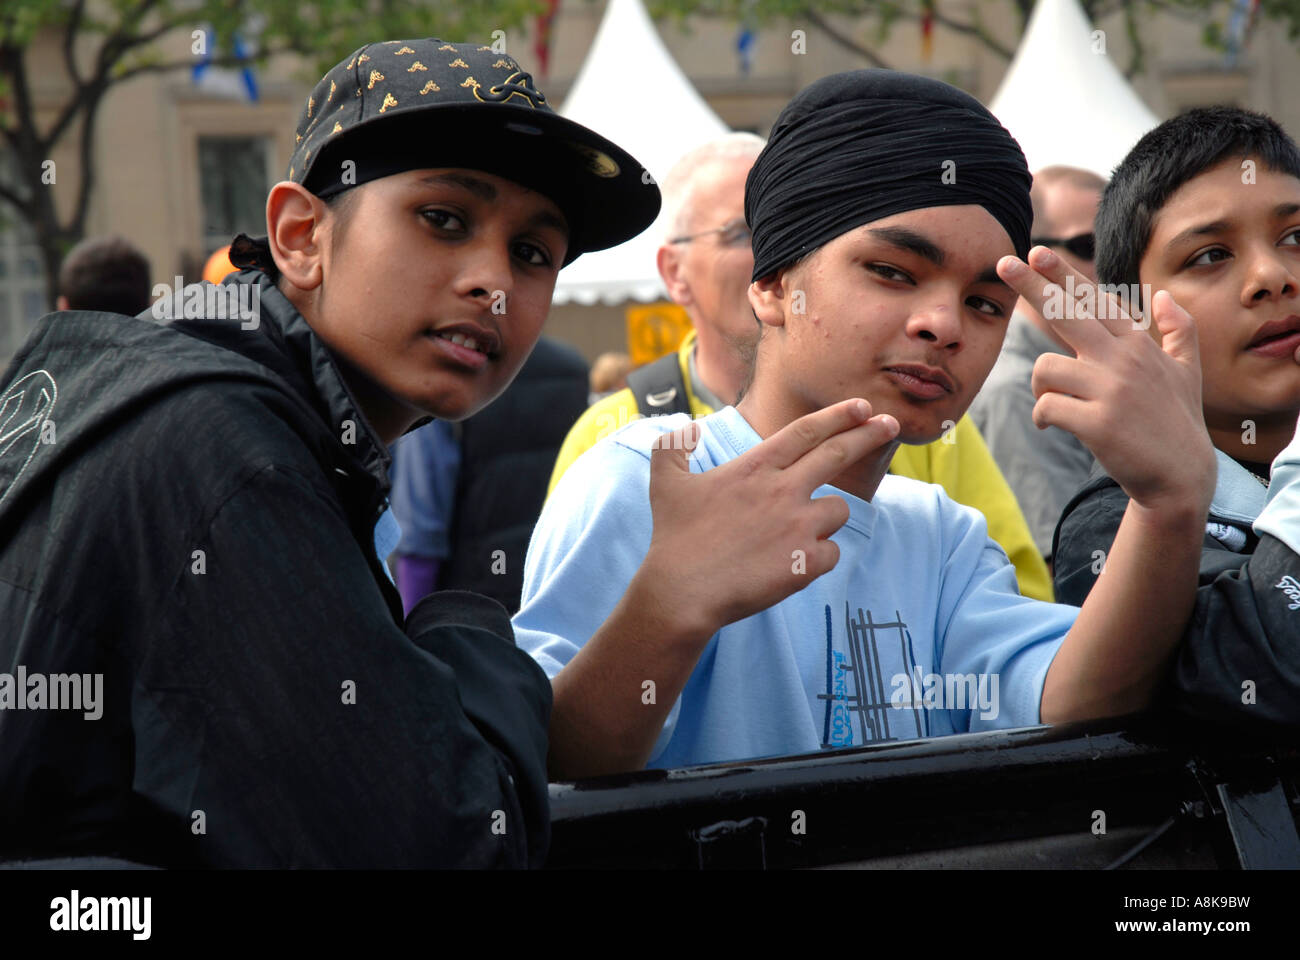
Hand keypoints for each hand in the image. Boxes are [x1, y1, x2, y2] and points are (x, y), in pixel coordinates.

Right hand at [639, 398, 898, 636]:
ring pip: (839, 510)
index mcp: (755, 467)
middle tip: (890, 424)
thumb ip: (674, 447)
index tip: (862, 406)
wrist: (682, 592)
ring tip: (797, 534)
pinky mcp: (805, 562)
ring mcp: (797, 526)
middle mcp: (782, 490)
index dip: (838, 416)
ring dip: (827, 517)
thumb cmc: (673, 538)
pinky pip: (832, 552)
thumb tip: (687, 426)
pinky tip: (792, 564)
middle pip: (838, 454)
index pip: (806, 431)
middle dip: (868, 435)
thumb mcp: (666, 483)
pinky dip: (818, 557)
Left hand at [997, 247, 1214, 514]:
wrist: (1180, 478)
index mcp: (1137, 344)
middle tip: (1003, 262)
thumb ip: (1178, 330)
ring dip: (1042, 389)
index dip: (1062, 276)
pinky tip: (1052, 426)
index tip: (1035, 253)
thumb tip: (1163, 295)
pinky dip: (1041, 417)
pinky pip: (1045, 406)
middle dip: (1032, 285)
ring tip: (1059, 407)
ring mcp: (1111, 389)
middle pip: (1067, 312)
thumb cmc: (1176, 422)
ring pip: (1046, 368)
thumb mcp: (1187, 371)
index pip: (1093, 301)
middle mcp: (1123, 358)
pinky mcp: (1097, 422)